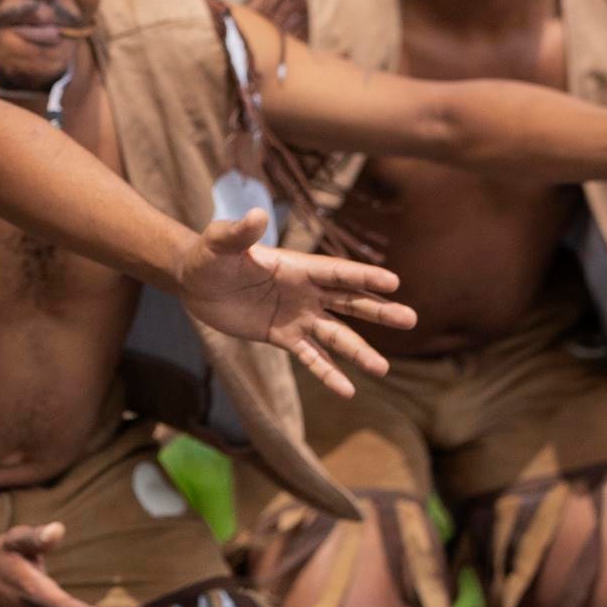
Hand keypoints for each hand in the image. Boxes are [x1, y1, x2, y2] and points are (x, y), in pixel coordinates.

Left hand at [172, 208, 412, 396]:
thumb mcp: (220, 242)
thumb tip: (257, 216)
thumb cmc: (209, 255)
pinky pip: (310, 357)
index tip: (394, 282)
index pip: (338, 272)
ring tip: (383, 369)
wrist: (195, 282)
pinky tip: (347, 391)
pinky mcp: (282, 337)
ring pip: (336, 335)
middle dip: (378, 311)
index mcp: (298, 266)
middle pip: (349, 302)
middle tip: (411, 319)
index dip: (364, 277)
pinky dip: (328, 373)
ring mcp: (297, 316)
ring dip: (358, 351)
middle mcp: (306, 292)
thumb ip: (239, 233)